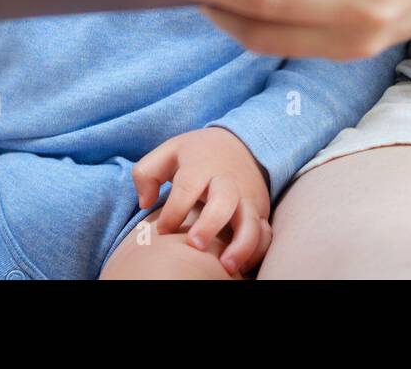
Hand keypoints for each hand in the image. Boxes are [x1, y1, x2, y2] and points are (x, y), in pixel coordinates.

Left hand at [131, 127, 272, 275]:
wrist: (241, 143)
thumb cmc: (198, 154)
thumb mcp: (169, 151)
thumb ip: (146, 173)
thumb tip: (145, 202)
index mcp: (201, 165)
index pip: (187, 187)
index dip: (173, 211)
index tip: (162, 230)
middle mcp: (227, 182)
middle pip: (223, 201)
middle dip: (210, 224)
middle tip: (195, 245)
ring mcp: (247, 197)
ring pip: (251, 221)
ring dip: (241, 245)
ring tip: (226, 266)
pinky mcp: (261, 210)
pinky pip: (265, 233)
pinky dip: (257, 251)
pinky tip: (240, 267)